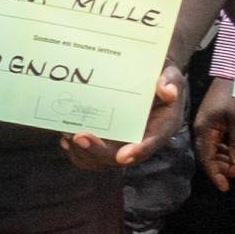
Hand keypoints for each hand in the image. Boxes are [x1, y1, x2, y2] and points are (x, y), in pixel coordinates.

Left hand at [61, 68, 188, 173]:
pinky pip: (88, 156)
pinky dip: (75, 152)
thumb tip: (167, 90)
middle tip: (78, 137)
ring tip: (66, 134)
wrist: (142, 77)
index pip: (152, 142)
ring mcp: (121, 143)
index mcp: (161, 126)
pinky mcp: (105, 142)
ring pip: (101, 160)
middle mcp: (141, 139)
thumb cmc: (157, 76)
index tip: (123, 157)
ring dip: (82, 152)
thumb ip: (169, 80)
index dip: (138, 150)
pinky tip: (64, 139)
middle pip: (119, 156)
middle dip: (98, 151)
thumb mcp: (169, 73)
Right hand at [202, 78, 234, 189]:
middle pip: (210, 156)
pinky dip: (229, 150)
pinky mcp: (216, 121)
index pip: (206, 158)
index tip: (226, 187)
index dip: (216, 174)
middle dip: (226, 168)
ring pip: (215, 150)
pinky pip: (219, 141)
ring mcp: (209, 125)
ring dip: (228, 160)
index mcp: (204, 130)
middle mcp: (203, 130)